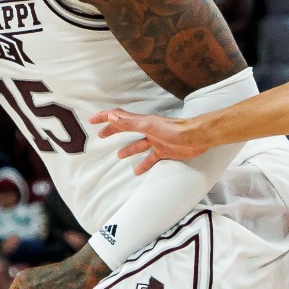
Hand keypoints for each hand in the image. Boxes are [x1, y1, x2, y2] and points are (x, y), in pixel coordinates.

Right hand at [88, 108, 216, 172]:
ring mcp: (156, 141)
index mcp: (141, 122)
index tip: (91, 121)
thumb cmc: (174, 130)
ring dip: (128, 149)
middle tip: (101, 136)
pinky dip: (143, 165)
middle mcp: (147, 130)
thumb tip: (111, 117)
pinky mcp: (164, 151)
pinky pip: (151, 159)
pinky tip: (138, 172)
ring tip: (118, 156)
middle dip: (113, 131)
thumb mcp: (149, 126)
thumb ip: (130, 123)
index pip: (119, 117)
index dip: (105, 117)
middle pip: (126, 129)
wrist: (196, 138)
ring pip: (138, 145)